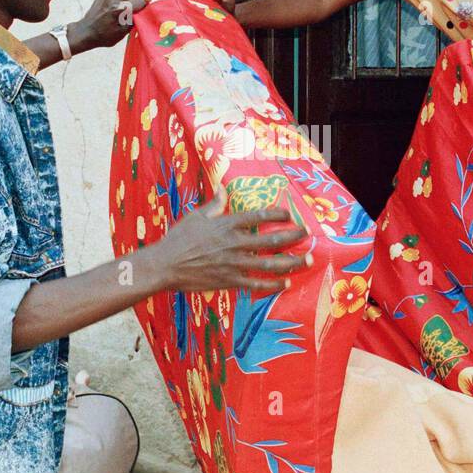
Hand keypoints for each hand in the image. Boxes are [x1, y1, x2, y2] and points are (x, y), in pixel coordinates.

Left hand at [69, 0, 147, 52]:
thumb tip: (143, 12)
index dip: (145, 6)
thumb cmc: (103, 36)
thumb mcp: (122, 32)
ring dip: (131, 0)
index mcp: (119, 8)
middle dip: (140, 1)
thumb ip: (134, 20)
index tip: (148, 10)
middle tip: (142, 9)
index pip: (140, 1)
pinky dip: (121, 0)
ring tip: (129, 10)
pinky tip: (119, 9)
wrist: (85, 32)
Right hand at [154, 196, 310, 293]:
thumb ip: (214, 204)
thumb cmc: (178, 239)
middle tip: (307, 234)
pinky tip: (285, 282)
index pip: (257, 216)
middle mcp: (234, 243)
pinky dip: (272, 284)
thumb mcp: (196, 216)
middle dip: (293, 237)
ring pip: (269, 263)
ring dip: (291, 262)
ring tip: (307, 260)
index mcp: (226, 224)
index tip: (289, 214)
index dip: (276, 215)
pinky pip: (256, 284)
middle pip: (271, 240)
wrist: (165, 266)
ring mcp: (234, 264)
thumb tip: (222, 188)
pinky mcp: (230, 281)